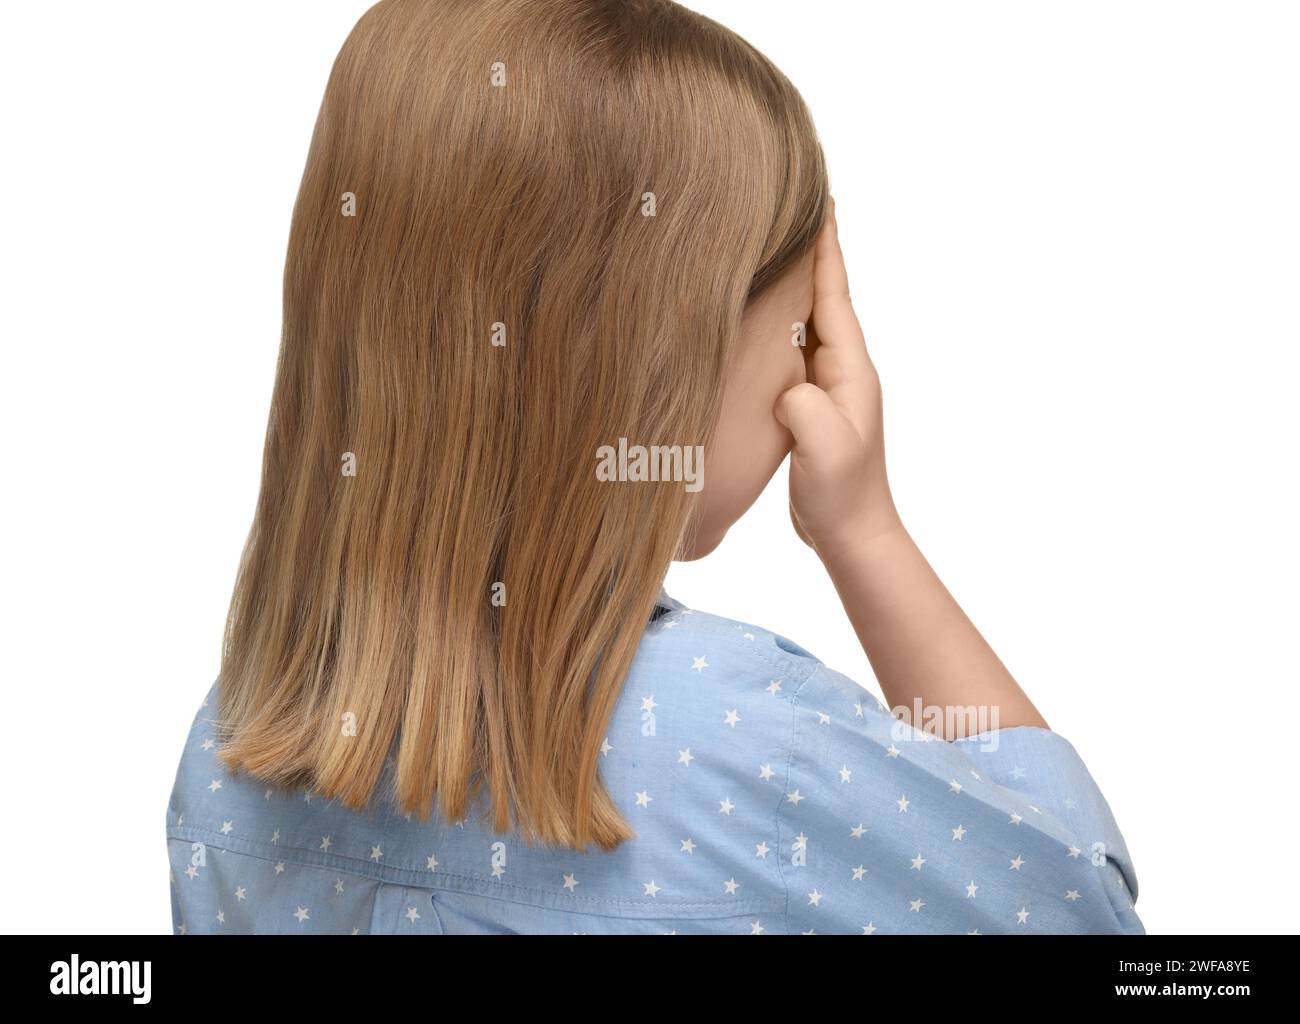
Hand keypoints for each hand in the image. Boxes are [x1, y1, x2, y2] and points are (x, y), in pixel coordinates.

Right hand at [776, 199, 899, 554]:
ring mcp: (825, 387)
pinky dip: (775, 325)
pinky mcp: (806, 405)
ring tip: (766, 251)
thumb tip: (784, 385)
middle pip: (821, 298)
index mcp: (850, 369)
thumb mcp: (824, 446)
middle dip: (806, 254)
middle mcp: (841, 369)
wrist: (850, 534)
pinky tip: (755, 319)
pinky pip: (789, 352)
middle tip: (787, 209)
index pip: (834, 295)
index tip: (819, 202)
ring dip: (790, 287)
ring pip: (804, 323)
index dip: (825, 250)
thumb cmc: (841, 493)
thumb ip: (804, 406)